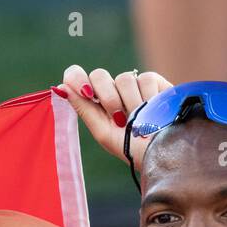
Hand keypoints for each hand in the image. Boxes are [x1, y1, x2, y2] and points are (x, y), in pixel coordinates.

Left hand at [54, 66, 172, 172]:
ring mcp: (133, 85)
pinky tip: (156, 112)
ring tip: (142, 122)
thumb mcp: (103, 133)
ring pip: (124, 78)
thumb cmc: (132, 148)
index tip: (85, 92)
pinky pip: (145, 78)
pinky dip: (149, 98)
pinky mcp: (154, 82)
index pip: (78, 77)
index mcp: (96, 104)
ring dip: (132, 104)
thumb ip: (83, 108)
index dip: (77, 77)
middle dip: (108, 97)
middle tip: (120, 118)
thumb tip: (60, 86)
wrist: (165, 151)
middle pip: (100, 75)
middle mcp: (112, 92)